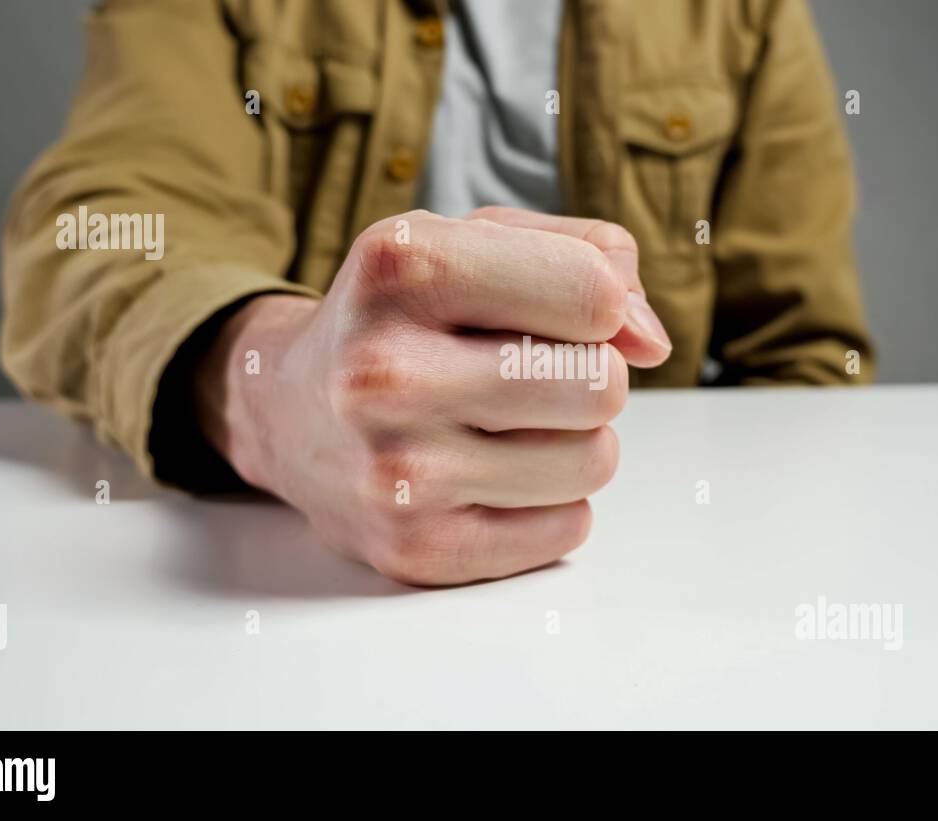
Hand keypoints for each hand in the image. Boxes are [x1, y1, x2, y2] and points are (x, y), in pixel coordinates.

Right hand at [194, 207, 671, 584]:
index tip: (560, 310)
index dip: (601, 304)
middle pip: (604, 386)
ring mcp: (397, 472)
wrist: (286, 411)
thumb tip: (651, 341)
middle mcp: (387, 371)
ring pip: (595, 461)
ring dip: (571, 441)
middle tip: (526, 373)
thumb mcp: (473, 239)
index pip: (595, 293)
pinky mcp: (415, 550)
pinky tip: (488, 476)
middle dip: (588, 375)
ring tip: (501, 424)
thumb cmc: (402, 317)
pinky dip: (549, 503)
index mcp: (403, 268)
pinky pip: (568, 529)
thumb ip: (589, 254)